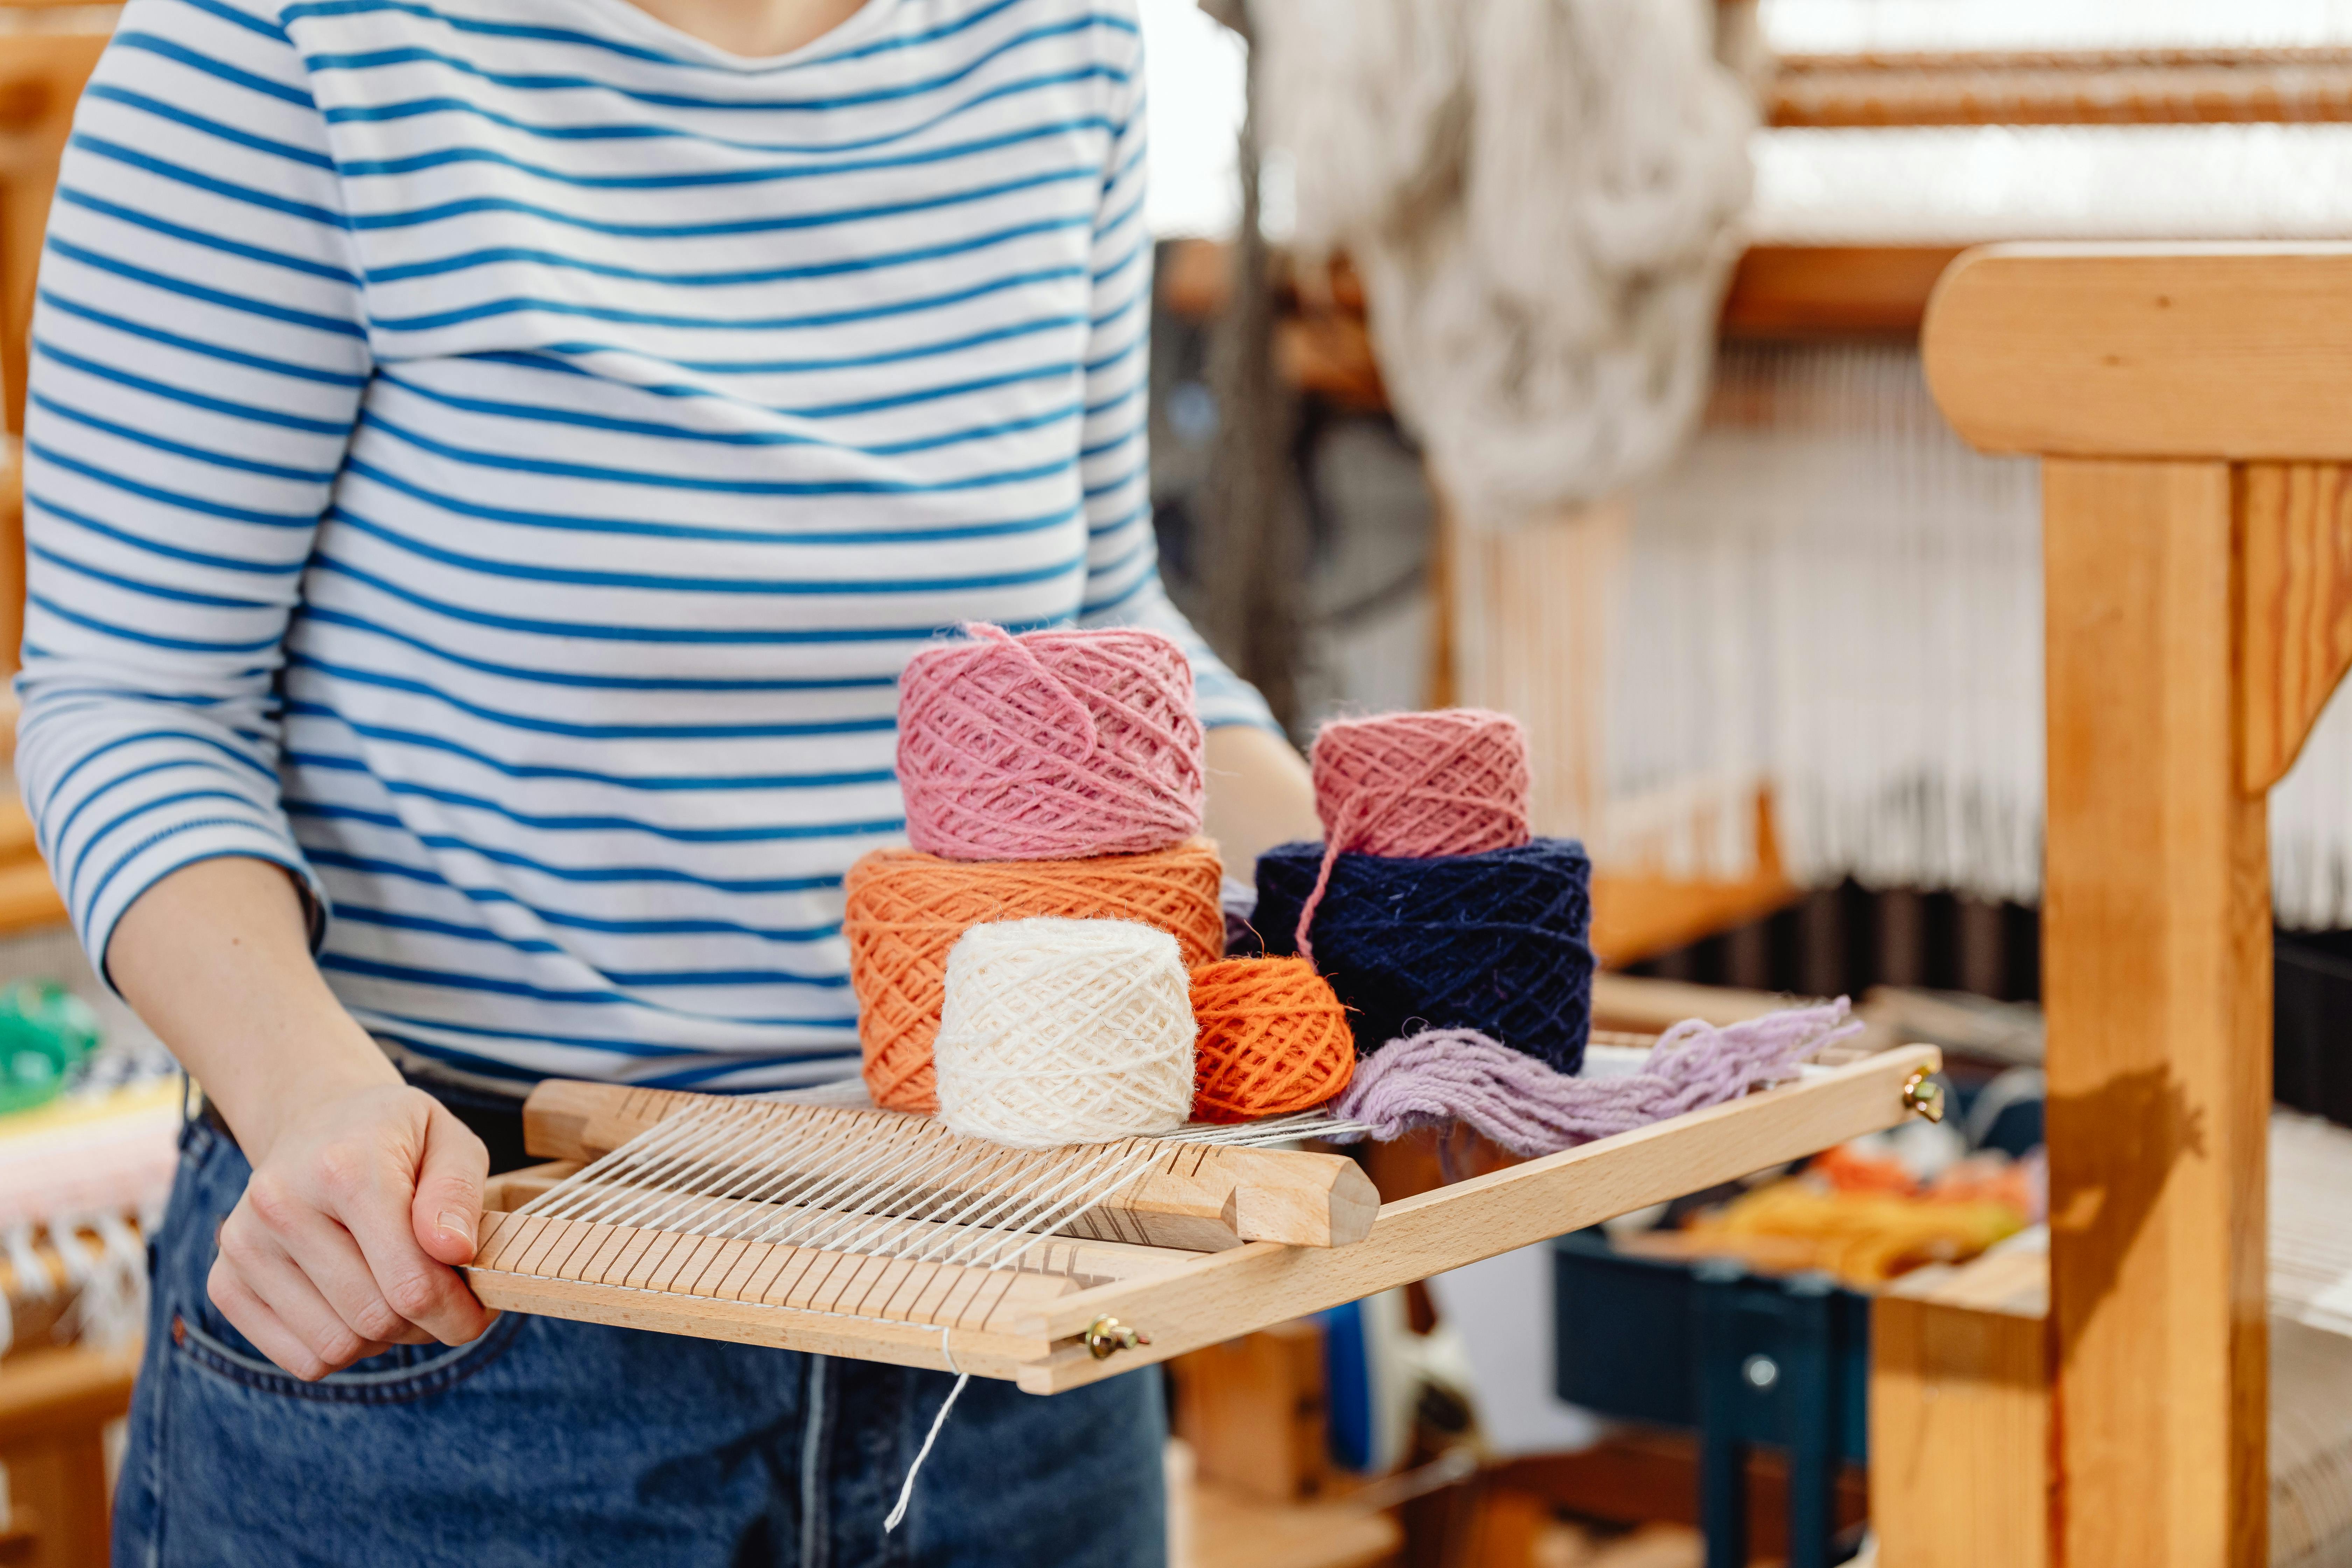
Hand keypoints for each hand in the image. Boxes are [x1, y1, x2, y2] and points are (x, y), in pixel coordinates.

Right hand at [209, 1080, 496, 1379]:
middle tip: (444, 1298)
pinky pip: (302, 1359)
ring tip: (397, 1293)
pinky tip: (356, 1304)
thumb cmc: (394, 1138)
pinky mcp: (225, 1283)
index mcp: (343, 1168)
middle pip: (376, 1320)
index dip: (458, 1313)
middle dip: (426, 1324)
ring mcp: (243, 1247)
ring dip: (384, 1339)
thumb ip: (459, 1193)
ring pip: (337, 1347)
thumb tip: (455, 1251)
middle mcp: (280, 1206)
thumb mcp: (449, 1140)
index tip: (481, 1309)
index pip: (411, 1283)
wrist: (316, 1124)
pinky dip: (342, 1348)